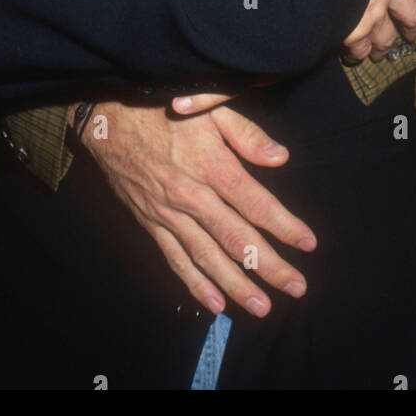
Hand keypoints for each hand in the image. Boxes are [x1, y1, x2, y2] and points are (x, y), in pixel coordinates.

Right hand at [74, 99, 316, 316]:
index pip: (255, 203)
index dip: (284, 225)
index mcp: (211, 164)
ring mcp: (168, 213)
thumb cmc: (163, 107)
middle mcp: (191, 195)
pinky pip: (175, 258)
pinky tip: (215, 304)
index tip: (308, 244)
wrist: (107, 119)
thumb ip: (245, 134)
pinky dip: (194, 284)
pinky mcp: (150, 223)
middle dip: (269, 266)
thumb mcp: (208, 106)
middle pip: (236, 238)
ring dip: (236, 285)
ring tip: (262, 308)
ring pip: (207, 256)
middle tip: (298, 288)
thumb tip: (281, 158)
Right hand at [341, 0, 415, 63]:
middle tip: (410, 37)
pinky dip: (354, 54)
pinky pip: (358, 51)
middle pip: (411, 15)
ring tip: (378, 55)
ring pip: (385, 39)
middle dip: (412, 29)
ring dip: (382, 49)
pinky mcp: (351, 31)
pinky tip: (349, 56)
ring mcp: (370, 12)